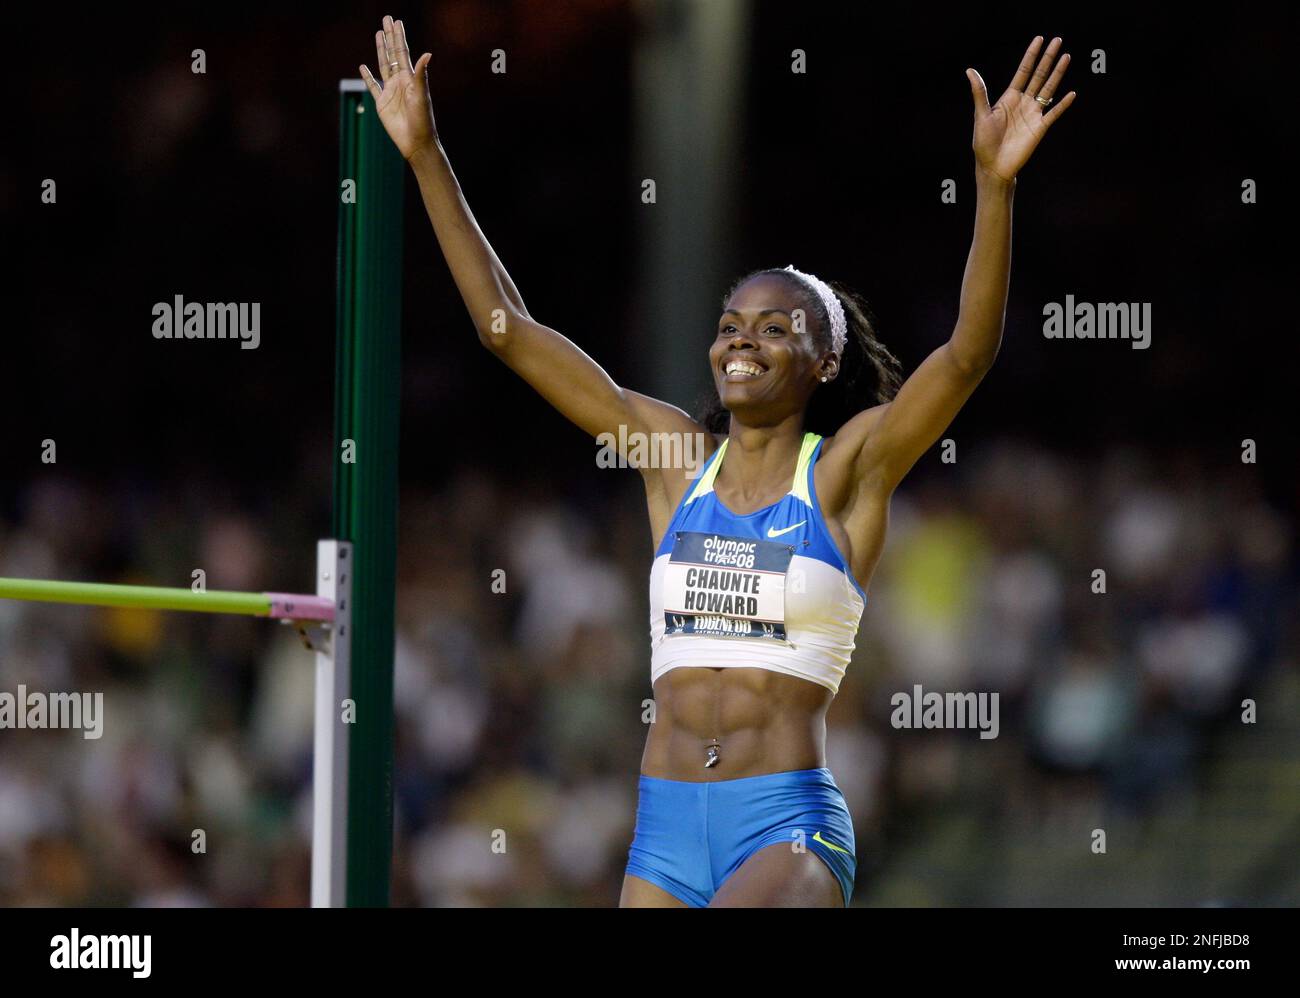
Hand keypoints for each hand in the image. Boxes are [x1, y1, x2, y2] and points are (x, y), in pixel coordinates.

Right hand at [360, 15, 435, 159]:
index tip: (396, 21)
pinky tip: (363, 67)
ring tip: (378, 34)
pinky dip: (367, 77)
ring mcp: (391, 91)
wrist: (416, 142)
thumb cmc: (422, 120)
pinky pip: (373, 86)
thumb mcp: (421, 95)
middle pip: (392, 54)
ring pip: (383, 65)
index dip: (399, 36)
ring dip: (380, 50)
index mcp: (410, 78)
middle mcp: (400, 82)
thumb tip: (427, 54)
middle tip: (386, 19)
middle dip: (389, 37)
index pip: (402, 52)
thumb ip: (421, 75)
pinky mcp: (382, 103)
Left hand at [967, 36, 1075, 183]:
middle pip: (1039, 75)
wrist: (993, 166)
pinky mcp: (1039, 128)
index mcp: (1009, 98)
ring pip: (1048, 89)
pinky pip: (1054, 113)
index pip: (1023, 71)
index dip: (1031, 55)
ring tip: (1066, 57)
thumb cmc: (984, 143)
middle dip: (1048, 58)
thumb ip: (980, 92)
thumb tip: (970, 71)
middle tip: (1058, 40)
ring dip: (1057, 74)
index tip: (1039, 40)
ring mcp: (1033, 114)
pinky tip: (1072, 93)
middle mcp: (1023, 103)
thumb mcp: (981, 115)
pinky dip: (1062, 104)